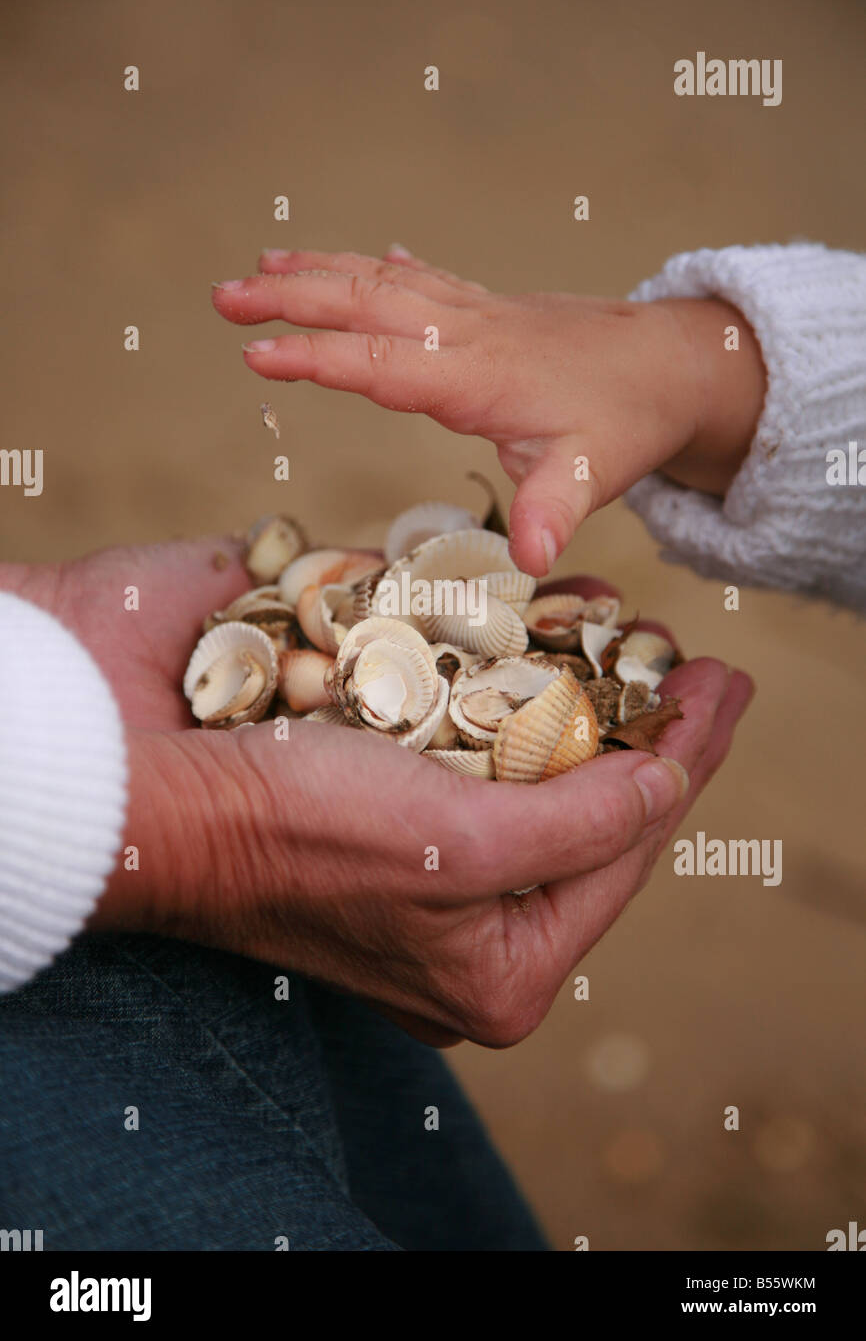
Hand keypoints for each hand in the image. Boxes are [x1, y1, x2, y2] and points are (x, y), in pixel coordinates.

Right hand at [4, 552, 751, 1048]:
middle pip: (586, 807)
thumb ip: (585, 826)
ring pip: (529, 757)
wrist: (141, 778)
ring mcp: (420, 842)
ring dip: (582, 688)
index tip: (729, 689)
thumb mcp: (466, 853)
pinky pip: (464, 724)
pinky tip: (542, 625)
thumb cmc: (301, 832)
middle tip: (700, 666)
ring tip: (637, 631)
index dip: (687, 765)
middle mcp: (463, 914)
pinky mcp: (378, 777)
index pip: (623, 856)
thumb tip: (669, 788)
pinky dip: (504, 671)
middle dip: (643, 728)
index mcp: (492, 970)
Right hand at [212, 246, 766, 575]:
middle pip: (365, 302)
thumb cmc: (629, 421)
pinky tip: (365, 258)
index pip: (379, 361)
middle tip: (224, 296)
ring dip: (320, 272)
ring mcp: (476, 314)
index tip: (255, 353)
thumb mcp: (597, 473)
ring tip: (261, 268)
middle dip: (291, 298)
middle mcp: (466, 331)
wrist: (675, 363)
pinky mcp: (489, 312)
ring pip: (384, 280)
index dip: (314, 357)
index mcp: (477, 374)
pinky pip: (422, 280)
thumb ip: (556, 510)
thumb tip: (531, 557)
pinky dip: (381, 267)